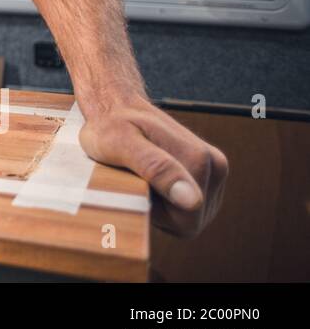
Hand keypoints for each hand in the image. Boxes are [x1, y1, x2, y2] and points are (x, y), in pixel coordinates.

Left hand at [78, 96, 227, 237]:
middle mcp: (215, 166)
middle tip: (135, 180)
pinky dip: (168, 202)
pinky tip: (150, 180)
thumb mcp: (121, 144)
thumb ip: (156, 169)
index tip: (134, 186)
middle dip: (161, 211)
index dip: (156, 214)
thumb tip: (193, 200)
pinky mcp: (209, 176)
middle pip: (192, 221)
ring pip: (191, 217)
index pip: (187, 222)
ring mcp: (215, 171)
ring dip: (164, 207)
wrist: (117, 106)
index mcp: (200, 161)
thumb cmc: (111, 125)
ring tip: (142, 178)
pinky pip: (190, 209)